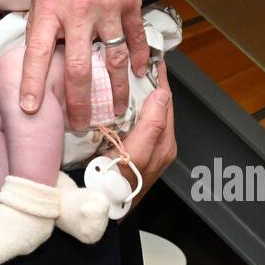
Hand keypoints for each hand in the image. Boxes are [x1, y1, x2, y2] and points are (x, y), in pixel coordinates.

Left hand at [19, 0, 147, 129]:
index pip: (36, 52)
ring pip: (113, 59)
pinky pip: (136, 38)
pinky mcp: (130, 2)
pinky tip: (141, 73)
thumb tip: (10, 18)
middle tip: (81, 125)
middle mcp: (77, 11)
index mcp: (49, 7)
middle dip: (79, 103)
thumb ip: (28, 6)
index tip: (29, 109)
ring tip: (118, 110)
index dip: (31, 83)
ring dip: (117, 89)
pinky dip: (140, 59)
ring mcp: (107, 8)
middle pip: (77, 68)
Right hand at [116, 60, 174, 217]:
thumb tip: (162, 93)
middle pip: (157, 106)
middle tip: (140, 61)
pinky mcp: (130, 151)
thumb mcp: (138, 152)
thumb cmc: (117, 182)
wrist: (98, 205)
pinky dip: (127, 107)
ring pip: (145, 113)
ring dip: (138, 94)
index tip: (156, 60)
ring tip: (129, 75)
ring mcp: (144, 149)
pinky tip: (117, 101)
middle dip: (151, 83)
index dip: (161, 79)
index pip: (166, 102)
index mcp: (165, 144)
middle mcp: (158, 146)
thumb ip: (153, 124)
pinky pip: (132, 122)